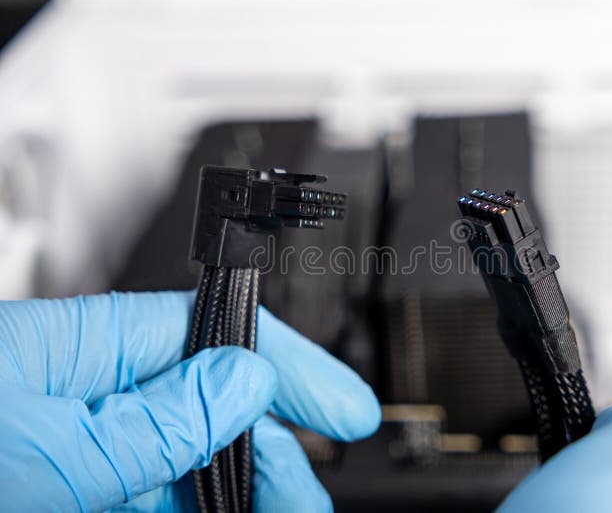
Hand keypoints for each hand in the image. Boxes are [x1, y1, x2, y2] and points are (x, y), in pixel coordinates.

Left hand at [0, 291, 380, 511]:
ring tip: (288, 511)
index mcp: (74, 351)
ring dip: (247, 492)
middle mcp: (82, 398)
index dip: (287, 366)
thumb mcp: (50, 449)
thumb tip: (247, 381)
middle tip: (312, 494)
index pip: (207, 333)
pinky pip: (156, 502)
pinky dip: (202, 509)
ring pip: (189, 466)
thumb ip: (156, 420)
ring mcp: (80, 453)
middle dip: (274, 449)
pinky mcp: (71, 498)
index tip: (342, 407)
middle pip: (209, 409)